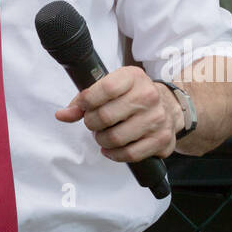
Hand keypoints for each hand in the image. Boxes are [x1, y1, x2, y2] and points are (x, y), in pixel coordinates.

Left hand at [55, 66, 179, 163]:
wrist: (168, 105)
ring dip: (101, 140)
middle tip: (93, 123)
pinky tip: (110, 148)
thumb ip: (85, 99)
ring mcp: (156, 119)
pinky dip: (114, 154)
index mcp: (133, 77)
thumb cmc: (133, 95)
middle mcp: (148, 96)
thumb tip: (62, 115)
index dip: (87, 101)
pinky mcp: (161, 140)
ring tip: (102, 135)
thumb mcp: (112, 86)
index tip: (83, 106)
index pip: (105, 89)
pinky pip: (129, 154)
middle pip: (105, 116)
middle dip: (92, 123)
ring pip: (116, 138)